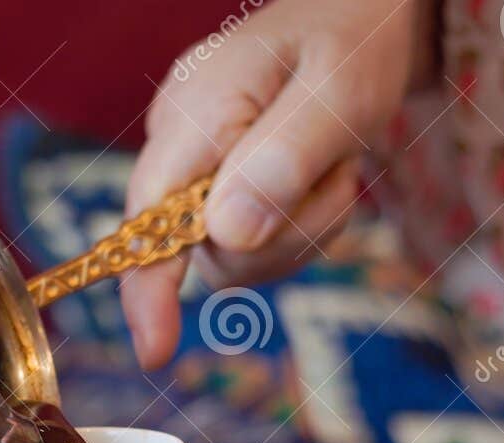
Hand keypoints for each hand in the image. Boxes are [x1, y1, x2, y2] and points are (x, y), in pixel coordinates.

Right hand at [120, 0, 435, 368]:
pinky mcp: (219, 192)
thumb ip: (284, 157)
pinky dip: (300, 226)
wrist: (356, 19)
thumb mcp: (339, 90)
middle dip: (284, 235)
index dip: (147, 285)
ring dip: (302, 228)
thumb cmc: (350, 43)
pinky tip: (319, 177)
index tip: (155, 350)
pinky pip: (255, 246)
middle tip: (339, 175)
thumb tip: (226, 235)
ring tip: (333, 164)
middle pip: (206, 250)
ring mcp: (197, 172)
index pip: (150, 215)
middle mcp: (180, 146)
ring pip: (237, 257)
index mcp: (196, 109)